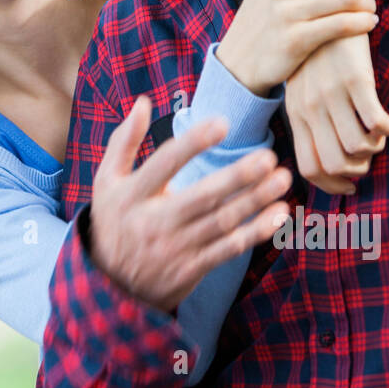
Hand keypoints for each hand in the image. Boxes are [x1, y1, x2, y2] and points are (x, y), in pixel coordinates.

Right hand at [87, 95, 292, 312]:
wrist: (109, 285)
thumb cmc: (114, 220)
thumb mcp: (106, 181)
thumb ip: (124, 141)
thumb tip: (142, 102)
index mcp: (132, 194)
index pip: (165, 164)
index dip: (194, 143)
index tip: (223, 123)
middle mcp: (155, 221)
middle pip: (202, 197)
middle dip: (238, 177)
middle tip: (267, 157)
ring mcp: (176, 247)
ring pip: (222, 222)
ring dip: (255, 201)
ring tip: (282, 180)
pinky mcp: (192, 268)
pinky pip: (229, 249)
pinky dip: (255, 233)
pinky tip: (278, 215)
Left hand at [285, 32, 388, 194]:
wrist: (327, 9)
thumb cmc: (321, 55)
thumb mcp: (306, 89)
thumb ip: (313, 119)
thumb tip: (332, 160)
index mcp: (296, 113)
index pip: (309, 167)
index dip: (333, 185)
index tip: (351, 184)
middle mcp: (310, 107)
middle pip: (334, 164)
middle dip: (358, 169)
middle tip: (371, 154)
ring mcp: (331, 94)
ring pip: (357, 147)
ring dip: (376, 148)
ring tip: (381, 133)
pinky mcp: (355, 79)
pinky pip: (375, 121)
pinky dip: (388, 129)